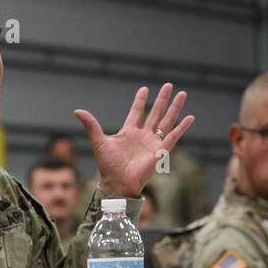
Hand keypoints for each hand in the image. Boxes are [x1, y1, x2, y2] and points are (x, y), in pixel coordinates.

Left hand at [73, 83, 194, 198]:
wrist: (117, 183)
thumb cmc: (107, 166)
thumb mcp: (99, 141)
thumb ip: (91, 125)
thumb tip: (77, 110)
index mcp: (129, 132)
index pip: (136, 112)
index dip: (140, 101)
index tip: (145, 89)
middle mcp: (143, 136)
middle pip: (155, 113)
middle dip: (162, 99)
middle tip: (169, 85)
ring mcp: (153, 143)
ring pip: (166, 121)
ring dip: (174, 108)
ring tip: (182, 94)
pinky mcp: (160, 151)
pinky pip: (173, 136)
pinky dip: (182, 127)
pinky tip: (190, 117)